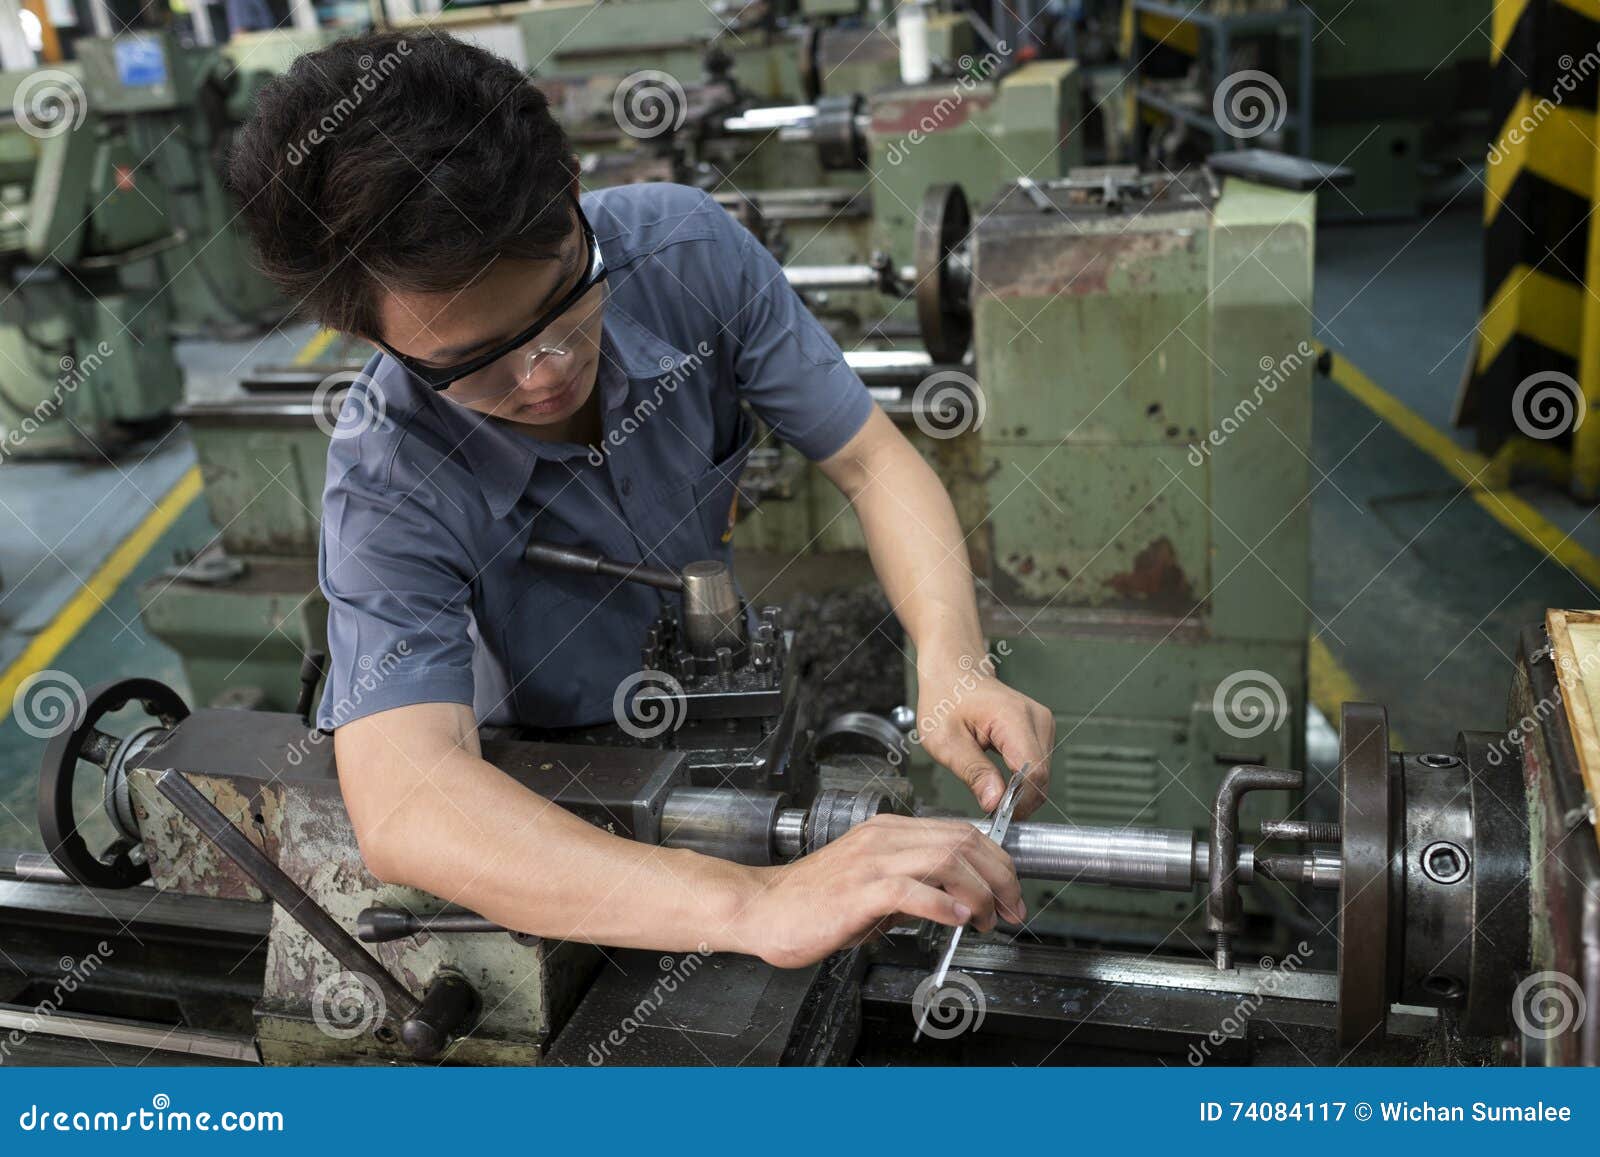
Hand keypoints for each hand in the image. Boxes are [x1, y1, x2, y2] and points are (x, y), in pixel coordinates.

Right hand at [729, 814, 1023, 968]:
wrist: (763, 908)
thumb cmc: (812, 901)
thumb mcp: (871, 885)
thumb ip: (910, 886)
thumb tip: (952, 902)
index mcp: (888, 831)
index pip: (960, 831)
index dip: (996, 860)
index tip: (1010, 891)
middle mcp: (883, 838)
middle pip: (963, 840)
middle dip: (1000, 876)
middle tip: (1012, 908)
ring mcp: (871, 862)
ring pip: (946, 860)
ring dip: (980, 893)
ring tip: (988, 919)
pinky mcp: (859, 890)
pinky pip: (912, 891)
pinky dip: (944, 906)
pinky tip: (958, 920)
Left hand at [914, 642, 1053, 817]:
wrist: (953, 672)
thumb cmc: (945, 698)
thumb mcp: (945, 741)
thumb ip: (973, 772)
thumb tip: (994, 802)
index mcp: (1012, 717)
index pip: (1033, 772)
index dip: (1018, 800)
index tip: (995, 813)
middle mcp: (1036, 718)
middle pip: (1041, 777)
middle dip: (1017, 799)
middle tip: (987, 805)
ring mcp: (1042, 723)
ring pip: (1042, 775)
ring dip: (1020, 791)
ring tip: (989, 787)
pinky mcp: (1041, 731)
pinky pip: (1038, 767)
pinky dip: (1021, 780)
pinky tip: (1000, 779)